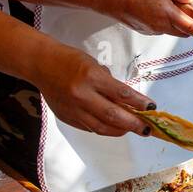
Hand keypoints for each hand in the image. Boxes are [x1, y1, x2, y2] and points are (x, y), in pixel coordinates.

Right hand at [34, 44, 154, 137]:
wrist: (41, 64)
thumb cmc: (70, 60)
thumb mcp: (94, 66)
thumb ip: (110, 85)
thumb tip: (129, 102)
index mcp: (91, 77)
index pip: (122, 94)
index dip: (139, 103)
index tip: (151, 108)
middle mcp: (82, 95)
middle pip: (113, 116)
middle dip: (134, 124)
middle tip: (146, 129)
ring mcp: (73, 109)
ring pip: (102, 127)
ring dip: (120, 130)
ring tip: (132, 129)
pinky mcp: (67, 117)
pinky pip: (90, 128)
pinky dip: (104, 129)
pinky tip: (113, 127)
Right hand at [104, 0, 192, 43]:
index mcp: (167, 14)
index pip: (191, 28)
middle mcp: (161, 26)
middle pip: (183, 30)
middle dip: (187, 23)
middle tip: (182, 6)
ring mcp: (153, 30)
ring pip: (171, 28)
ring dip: (174, 20)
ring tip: (161, 2)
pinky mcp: (145, 30)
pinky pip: (160, 27)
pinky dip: (162, 20)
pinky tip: (152, 7)